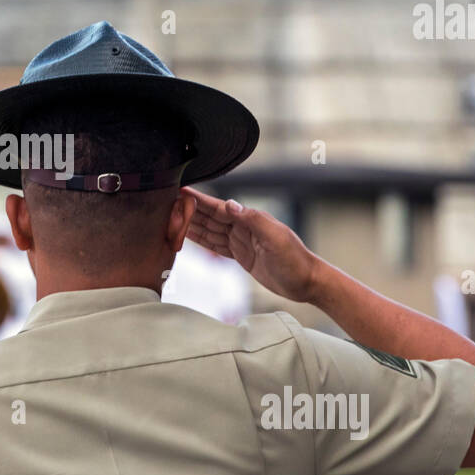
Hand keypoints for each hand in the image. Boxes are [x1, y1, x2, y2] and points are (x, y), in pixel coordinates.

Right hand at [182, 187, 321, 302]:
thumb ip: (252, 220)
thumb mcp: (275, 238)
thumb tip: (229, 203)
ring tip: (171, 217)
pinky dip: (202, 240)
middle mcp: (243, 228)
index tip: (181, 192)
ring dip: (192, 224)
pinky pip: (216, 245)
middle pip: (210, 217)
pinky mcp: (241, 256)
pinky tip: (190, 235)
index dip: (199, 200)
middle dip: (189, 210)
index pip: (218, 208)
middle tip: (167, 203)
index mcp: (250, 220)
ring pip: (210, 230)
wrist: (307, 282)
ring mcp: (241, 242)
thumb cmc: (296, 260)